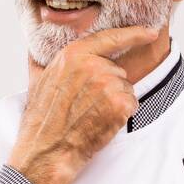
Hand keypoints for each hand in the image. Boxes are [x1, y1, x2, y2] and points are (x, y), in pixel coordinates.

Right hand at [8, 27, 158, 183]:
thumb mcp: (35, 83)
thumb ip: (39, 61)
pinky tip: (103, 122)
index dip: (133, 34)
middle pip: (117, 70)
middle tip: (86, 105)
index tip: (150, 32)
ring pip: (125, 88)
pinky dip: (122, 114)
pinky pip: (132, 103)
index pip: (110, 38)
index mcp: (73, 55)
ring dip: (115, 101)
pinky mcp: (120, 104)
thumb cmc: (41, 120)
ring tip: (92, 115)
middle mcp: (92, 65)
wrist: (47, 151)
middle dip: (108, 86)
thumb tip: (33, 49)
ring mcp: (107, 84)